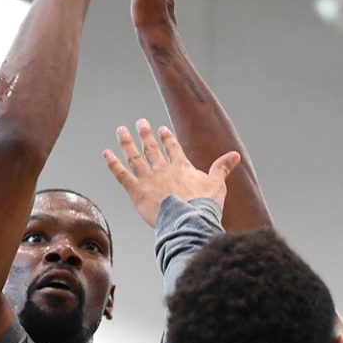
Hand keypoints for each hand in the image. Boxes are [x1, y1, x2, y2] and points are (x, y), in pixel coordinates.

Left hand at [103, 118, 239, 226]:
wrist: (188, 220)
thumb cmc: (203, 206)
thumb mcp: (217, 184)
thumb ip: (222, 168)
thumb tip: (235, 155)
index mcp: (181, 167)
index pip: (173, 148)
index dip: (167, 138)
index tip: (162, 129)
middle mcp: (163, 169)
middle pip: (152, 148)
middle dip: (146, 134)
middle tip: (140, 122)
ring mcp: (149, 178)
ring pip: (135, 157)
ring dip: (127, 143)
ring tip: (121, 130)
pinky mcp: (137, 191)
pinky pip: (121, 174)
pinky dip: (113, 163)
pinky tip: (106, 153)